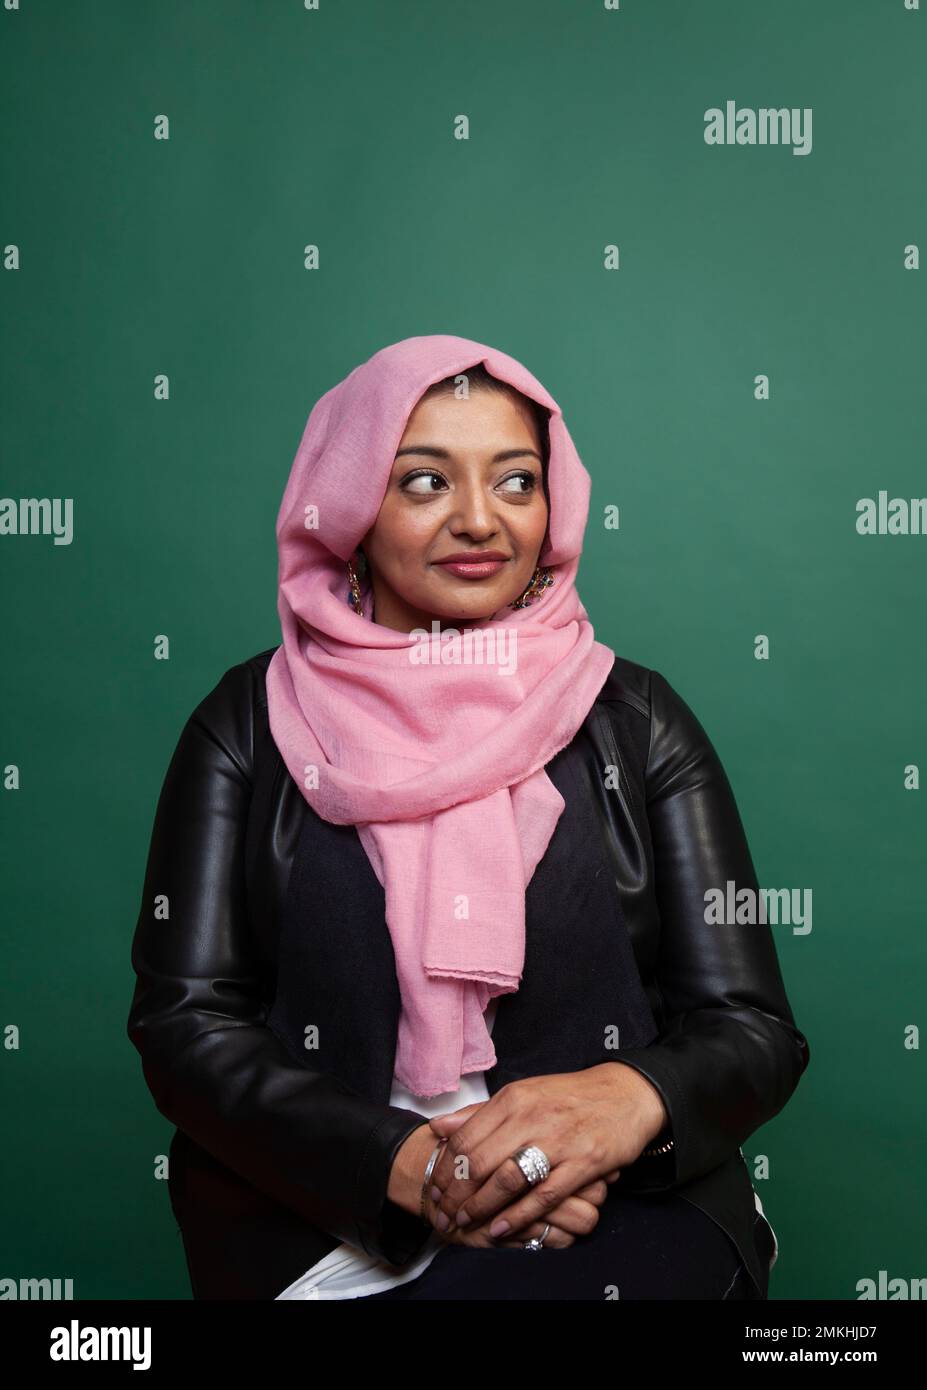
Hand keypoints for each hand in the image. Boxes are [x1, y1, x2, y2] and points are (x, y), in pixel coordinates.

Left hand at [426, 1063, 667, 1239]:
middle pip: (480, 1161)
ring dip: (480, 1206)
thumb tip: (439, 1127)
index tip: (435, 1186)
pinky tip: (499, 1228)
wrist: (625, 1095)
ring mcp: (559, 1141)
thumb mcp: (523, 1094)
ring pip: (507, 1180)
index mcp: (514, 1098)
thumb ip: (481, 1114)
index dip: (445, 1167)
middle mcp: (532, 1117)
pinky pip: (543, 1195)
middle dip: (456, 1192)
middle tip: (444, 1211)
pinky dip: (517, 1216)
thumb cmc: (569, 1097)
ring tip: (464, 1221)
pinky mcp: (583, 1164)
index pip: (466, 1137)